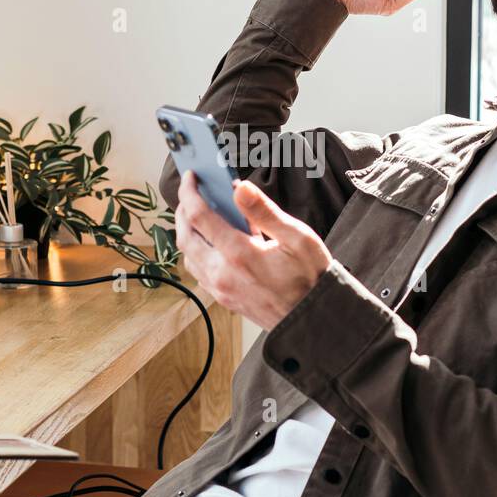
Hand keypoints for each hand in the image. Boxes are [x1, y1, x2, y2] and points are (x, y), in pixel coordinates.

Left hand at [174, 172, 330, 331]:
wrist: (313, 319)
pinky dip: (197, 252)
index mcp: (239, 254)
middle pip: (185, 236)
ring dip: (188, 233)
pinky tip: (214, 243)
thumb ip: (264, 211)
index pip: (199, 216)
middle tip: (192, 193)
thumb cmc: (310, 278)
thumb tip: (240, 188)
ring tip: (200, 216)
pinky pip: (199, 272)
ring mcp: (221, 289)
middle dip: (183, 210)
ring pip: (188, 256)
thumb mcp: (297, 237)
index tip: (191, 177)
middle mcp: (223, 273)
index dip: (190, 192)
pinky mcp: (224, 299)